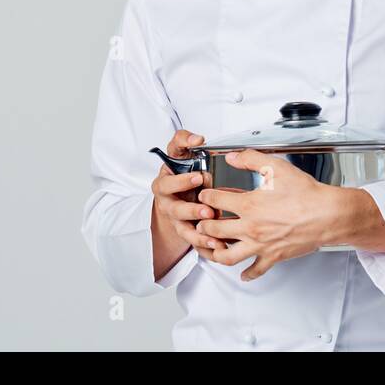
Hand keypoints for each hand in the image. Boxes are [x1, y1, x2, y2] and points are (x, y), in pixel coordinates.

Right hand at [151, 131, 226, 269]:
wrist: (173, 194)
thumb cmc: (179, 172)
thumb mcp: (178, 153)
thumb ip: (183, 140)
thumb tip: (197, 138)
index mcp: (165, 184)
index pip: (167, 183)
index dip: (181, 181)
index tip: (199, 176)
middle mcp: (169, 204)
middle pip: (176, 210)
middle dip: (191, 210)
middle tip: (207, 209)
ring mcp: (177, 221)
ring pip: (185, 231)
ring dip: (199, 234)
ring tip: (215, 236)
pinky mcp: (187, 234)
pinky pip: (195, 244)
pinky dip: (206, 247)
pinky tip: (219, 247)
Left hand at [194, 149, 346, 281]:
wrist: (328, 214)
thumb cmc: (306, 193)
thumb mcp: (276, 167)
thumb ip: (251, 159)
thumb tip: (233, 157)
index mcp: (249, 205)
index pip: (214, 201)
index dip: (205, 196)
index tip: (203, 195)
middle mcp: (250, 228)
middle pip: (214, 230)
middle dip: (202, 225)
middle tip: (200, 221)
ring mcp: (261, 245)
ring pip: (227, 256)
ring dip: (215, 252)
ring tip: (211, 247)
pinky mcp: (273, 256)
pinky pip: (256, 270)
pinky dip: (247, 273)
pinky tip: (243, 274)